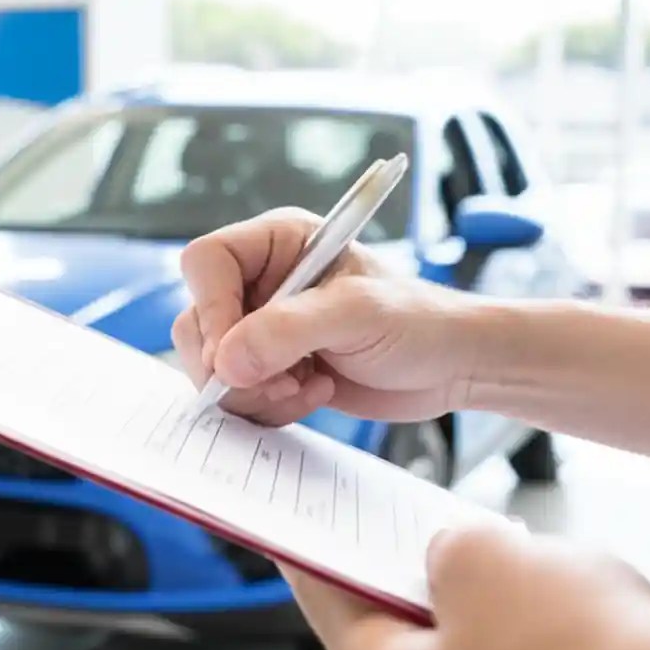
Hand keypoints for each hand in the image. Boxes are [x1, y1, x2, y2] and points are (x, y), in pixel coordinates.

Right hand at [172, 207, 483, 425]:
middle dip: (231, 364)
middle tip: (280, 382)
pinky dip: (269, 407)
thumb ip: (288, 330)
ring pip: (212, 366)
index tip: (233, 353)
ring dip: (253, 392)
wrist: (452, 366)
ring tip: (306, 388)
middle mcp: (262, 281)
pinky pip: (237, 396)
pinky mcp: (273, 369)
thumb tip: (226, 361)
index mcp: (278, 242)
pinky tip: (315, 393)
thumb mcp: (356, 315)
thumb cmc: (418, 321)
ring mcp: (264, 329)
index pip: (206, 262)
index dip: (211, 309)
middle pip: (197, 321)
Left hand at [281, 522, 649, 649]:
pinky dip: (536, 621)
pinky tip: (568, 595)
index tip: (288, 530)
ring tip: (516, 557)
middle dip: (415, 571)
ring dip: (488, 596)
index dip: (308, 556)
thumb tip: (456, 556)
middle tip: (412, 526)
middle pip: (402, 629)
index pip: (329, 606)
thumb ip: (446, 547)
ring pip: (473, 642)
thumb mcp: (480, 559)